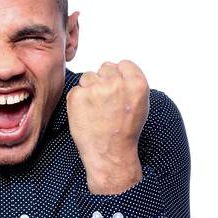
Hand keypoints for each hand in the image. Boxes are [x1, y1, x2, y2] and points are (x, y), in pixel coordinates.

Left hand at [67, 60, 149, 193]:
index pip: (124, 64)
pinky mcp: (78, 96)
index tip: (116, 87)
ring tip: (95, 108)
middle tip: (104, 100)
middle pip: (105, 68)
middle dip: (104, 81)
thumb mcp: (141, 103)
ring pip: (89, 76)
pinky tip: (85, 113)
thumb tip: (119, 71)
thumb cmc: (126, 131)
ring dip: (90, 88)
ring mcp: (96, 88)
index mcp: (136, 83)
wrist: (110, 153)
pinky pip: (76, 89)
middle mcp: (117, 82)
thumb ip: (132, 83)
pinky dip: (78, 100)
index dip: (119, 75)